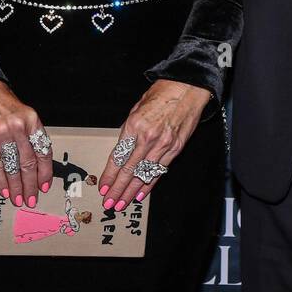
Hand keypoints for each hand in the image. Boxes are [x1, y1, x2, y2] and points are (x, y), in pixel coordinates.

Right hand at [0, 80, 52, 207]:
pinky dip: (0, 180)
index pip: (43, 151)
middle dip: (31, 184)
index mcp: (32, 120)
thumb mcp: (21, 114)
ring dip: (16, 187)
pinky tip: (4, 190)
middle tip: (32, 198)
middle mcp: (19, 127)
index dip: (45, 172)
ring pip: (12, 167)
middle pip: (28, 163)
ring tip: (18, 199)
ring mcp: (2, 133)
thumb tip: (35, 164)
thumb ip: (28, 135)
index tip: (45, 185)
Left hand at [98, 79, 212, 211]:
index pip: (118, 157)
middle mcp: (148, 137)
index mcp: (134, 125)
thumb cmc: (162, 93)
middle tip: (109, 202)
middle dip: (117, 188)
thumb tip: (122, 148)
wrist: (188, 88)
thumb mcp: (137, 107)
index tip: (103, 186)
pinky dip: (149, 183)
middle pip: (129, 170)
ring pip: (143, 174)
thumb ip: (129, 129)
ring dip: (131, 191)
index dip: (109, 174)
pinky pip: (160, 170)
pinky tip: (140, 194)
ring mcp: (163, 144)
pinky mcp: (175, 148)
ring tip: (122, 203)